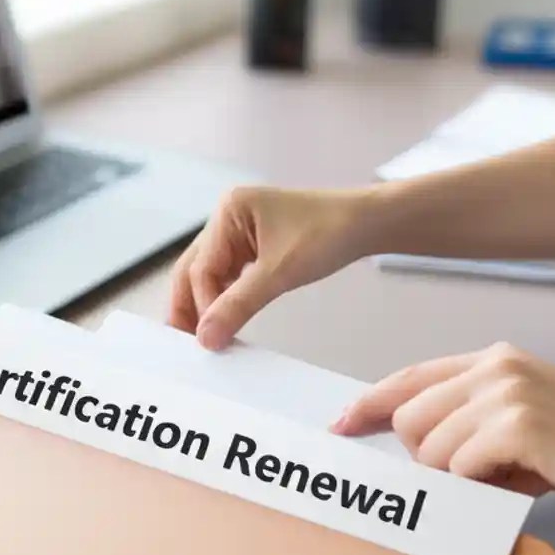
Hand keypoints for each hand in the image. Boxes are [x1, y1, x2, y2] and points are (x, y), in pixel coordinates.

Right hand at [169, 187, 369, 349]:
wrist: (367, 224)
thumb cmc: (330, 232)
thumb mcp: (280, 272)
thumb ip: (239, 304)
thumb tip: (208, 334)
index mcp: (229, 210)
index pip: (201, 267)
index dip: (201, 306)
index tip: (205, 339)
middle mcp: (227, 217)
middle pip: (194, 269)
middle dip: (190, 306)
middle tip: (187, 344)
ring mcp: (238, 231)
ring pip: (209, 275)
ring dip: (207, 305)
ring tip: (206, 338)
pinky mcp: (252, 246)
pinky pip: (228, 276)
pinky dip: (225, 299)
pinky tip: (226, 320)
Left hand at [331, 342, 554, 521]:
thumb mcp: (525, 425)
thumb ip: (472, 424)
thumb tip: (416, 446)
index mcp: (494, 360)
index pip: (408, 377)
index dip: (368, 402)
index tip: (342, 422)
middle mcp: (494, 366)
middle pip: (406, 417)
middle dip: (426, 456)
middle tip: (477, 472)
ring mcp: (505, 392)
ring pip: (427, 445)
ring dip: (458, 475)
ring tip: (509, 475)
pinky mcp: (518, 424)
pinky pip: (459, 467)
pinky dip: (483, 486)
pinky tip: (524, 479)